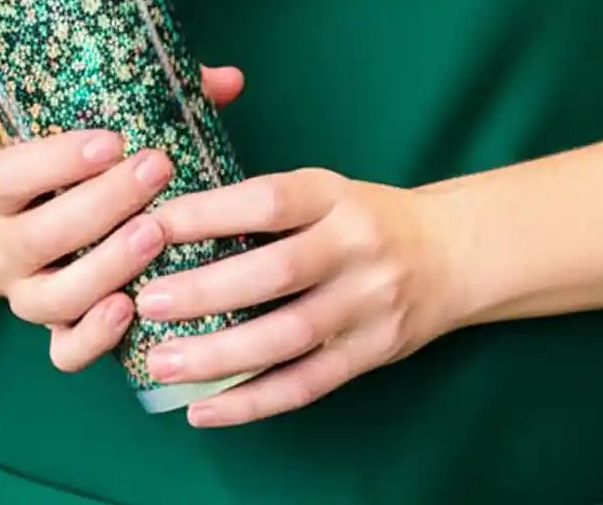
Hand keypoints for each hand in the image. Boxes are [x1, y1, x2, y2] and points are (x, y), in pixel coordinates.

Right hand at [0, 66, 244, 372]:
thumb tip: (233, 79)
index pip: (9, 173)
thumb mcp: (96, 137)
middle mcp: (4, 247)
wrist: (32, 234)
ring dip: (106, 266)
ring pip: (52, 297)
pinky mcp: (55, 334)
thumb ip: (159, 103)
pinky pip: (65, 351)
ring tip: (155, 234)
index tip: (112, 139)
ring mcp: (28, 295)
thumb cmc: (81, 177)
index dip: (55, 159)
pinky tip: (130, 310)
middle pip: (37, 236)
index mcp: (1, 190)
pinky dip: (94, 337)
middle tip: (155, 169)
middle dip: (100, 203)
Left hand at [137, 168, 464, 426]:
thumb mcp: (327, 193)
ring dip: (219, 355)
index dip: (209, 214)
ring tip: (162, 363)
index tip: (152, 225)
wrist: (455, 254)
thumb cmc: (366, 220)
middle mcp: (356, 248)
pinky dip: (252, 402)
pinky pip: (307, 384)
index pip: (269, 201)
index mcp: (336, 197)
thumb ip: (267, 209)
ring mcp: (369, 304)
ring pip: (289, 337)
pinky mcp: (372, 352)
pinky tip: (205, 410)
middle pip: (276, 273)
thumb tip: (170, 229)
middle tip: (147, 304)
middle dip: (205, 291)